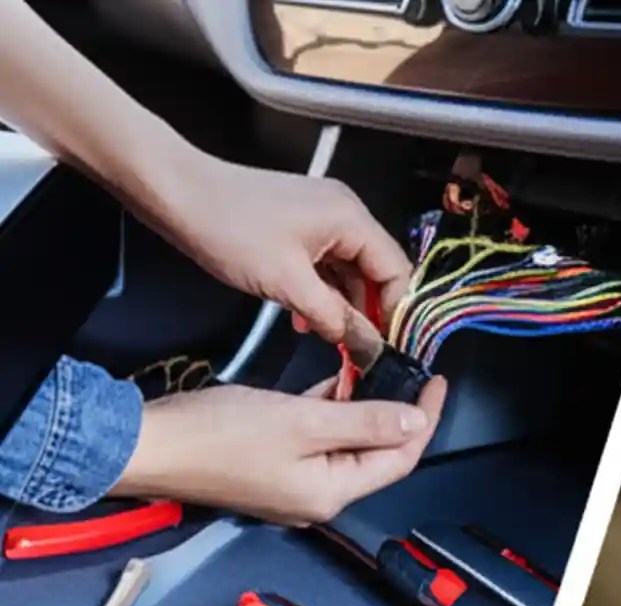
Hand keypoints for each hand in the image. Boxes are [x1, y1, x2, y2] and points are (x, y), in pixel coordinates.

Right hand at [110, 375, 447, 525]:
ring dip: (361, 404)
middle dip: (395, 410)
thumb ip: (363, 421)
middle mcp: (317, 495)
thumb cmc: (216, 437)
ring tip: (373, 367)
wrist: (149, 445)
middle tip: (409, 372)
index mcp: (331, 492)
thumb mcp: (303, 421)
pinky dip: (329, 408)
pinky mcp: (273, 465)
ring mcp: (293, 482)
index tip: (436, 383)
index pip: (400, 457)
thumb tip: (413, 422)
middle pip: (376, 450)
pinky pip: (316, 437)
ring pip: (346, 440)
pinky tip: (333, 379)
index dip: (424, 419)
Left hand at [142, 151, 410, 342]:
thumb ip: (335, 318)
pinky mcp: (299, 225)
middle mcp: (344, 213)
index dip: (393, 311)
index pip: (396, 270)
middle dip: (364, 311)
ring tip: (322, 335)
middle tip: (352, 349)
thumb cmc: (227, 228)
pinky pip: (325, 264)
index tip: (382, 346)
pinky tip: (303, 315)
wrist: (176, 194)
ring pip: (348, 271)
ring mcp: (321, 218)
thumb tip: (368, 346)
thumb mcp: (287, 283)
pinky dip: (319, 291)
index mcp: (351, 218)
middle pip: (375, 271)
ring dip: (338, 305)